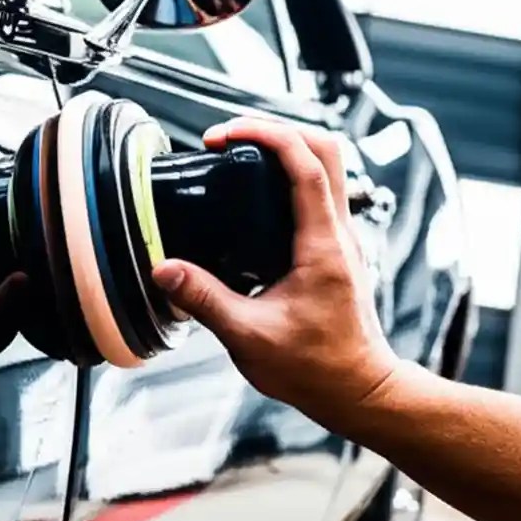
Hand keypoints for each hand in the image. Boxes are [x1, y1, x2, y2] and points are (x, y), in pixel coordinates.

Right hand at [151, 119, 399, 420]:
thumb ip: (203, 299)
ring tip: (236, 155)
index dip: (266, 136)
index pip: (306, 166)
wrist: (356, 391)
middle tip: (228, 138)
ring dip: (284, 149)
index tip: (223, 136)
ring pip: (324, 168)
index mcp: (323, 246)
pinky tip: (250, 196)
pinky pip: (315, 194)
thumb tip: (164, 269)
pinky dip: (286, 177)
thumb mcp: (248, 337)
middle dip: (276, 129)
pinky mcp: (331, 251)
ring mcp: (339, 240)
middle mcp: (338, 234)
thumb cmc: (315, 369)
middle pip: (324, 150)